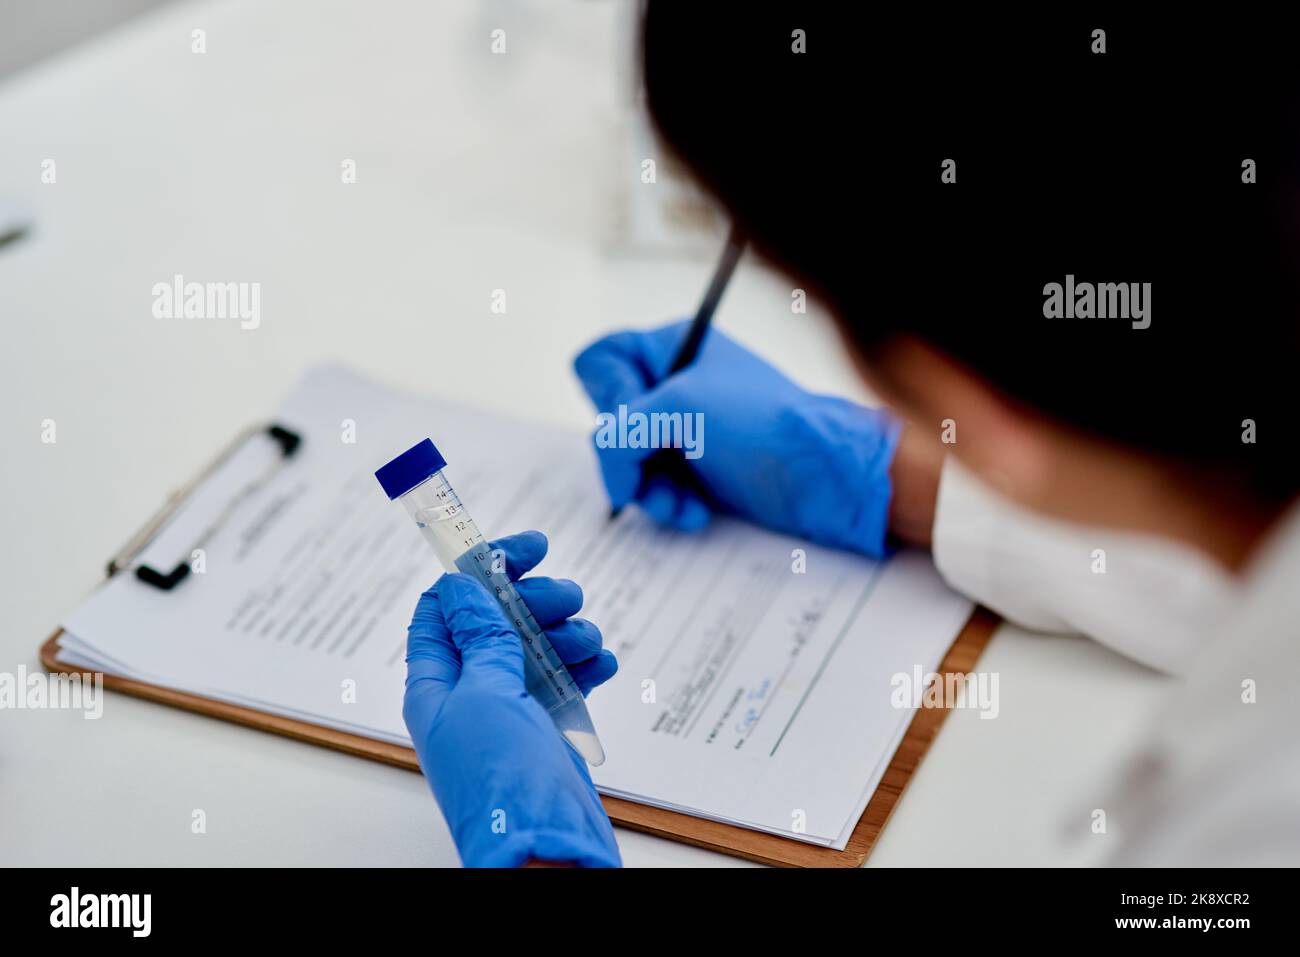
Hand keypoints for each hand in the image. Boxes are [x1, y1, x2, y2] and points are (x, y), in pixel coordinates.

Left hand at [403, 530, 619, 867]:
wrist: (546, 849)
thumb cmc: (502, 782)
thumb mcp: (485, 695)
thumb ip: (481, 638)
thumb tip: (463, 587)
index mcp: (436, 684)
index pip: (446, 609)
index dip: (480, 571)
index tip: (527, 549)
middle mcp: (470, 695)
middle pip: (499, 623)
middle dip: (534, 601)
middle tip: (566, 598)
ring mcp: (509, 714)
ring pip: (536, 649)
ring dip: (565, 634)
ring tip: (589, 641)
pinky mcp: (545, 732)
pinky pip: (563, 683)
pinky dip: (583, 667)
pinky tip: (604, 664)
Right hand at [573, 321, 901, 555]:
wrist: (827, 474)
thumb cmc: (763, 422)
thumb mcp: (681, 409)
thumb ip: (621, 432)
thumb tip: (611, 472)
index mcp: (672, 346)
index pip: (600, 363)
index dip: (608, 396)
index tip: (635, 417)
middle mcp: (674, 383)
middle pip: (608, 420)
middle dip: (628, 457)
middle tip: (647, 474)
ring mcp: (685, 427)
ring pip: (628, 462)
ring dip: (650, 490)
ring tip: (678, 506)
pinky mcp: (698, 467)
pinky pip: (655, 487)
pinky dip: (669, 503)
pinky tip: (695, 513)